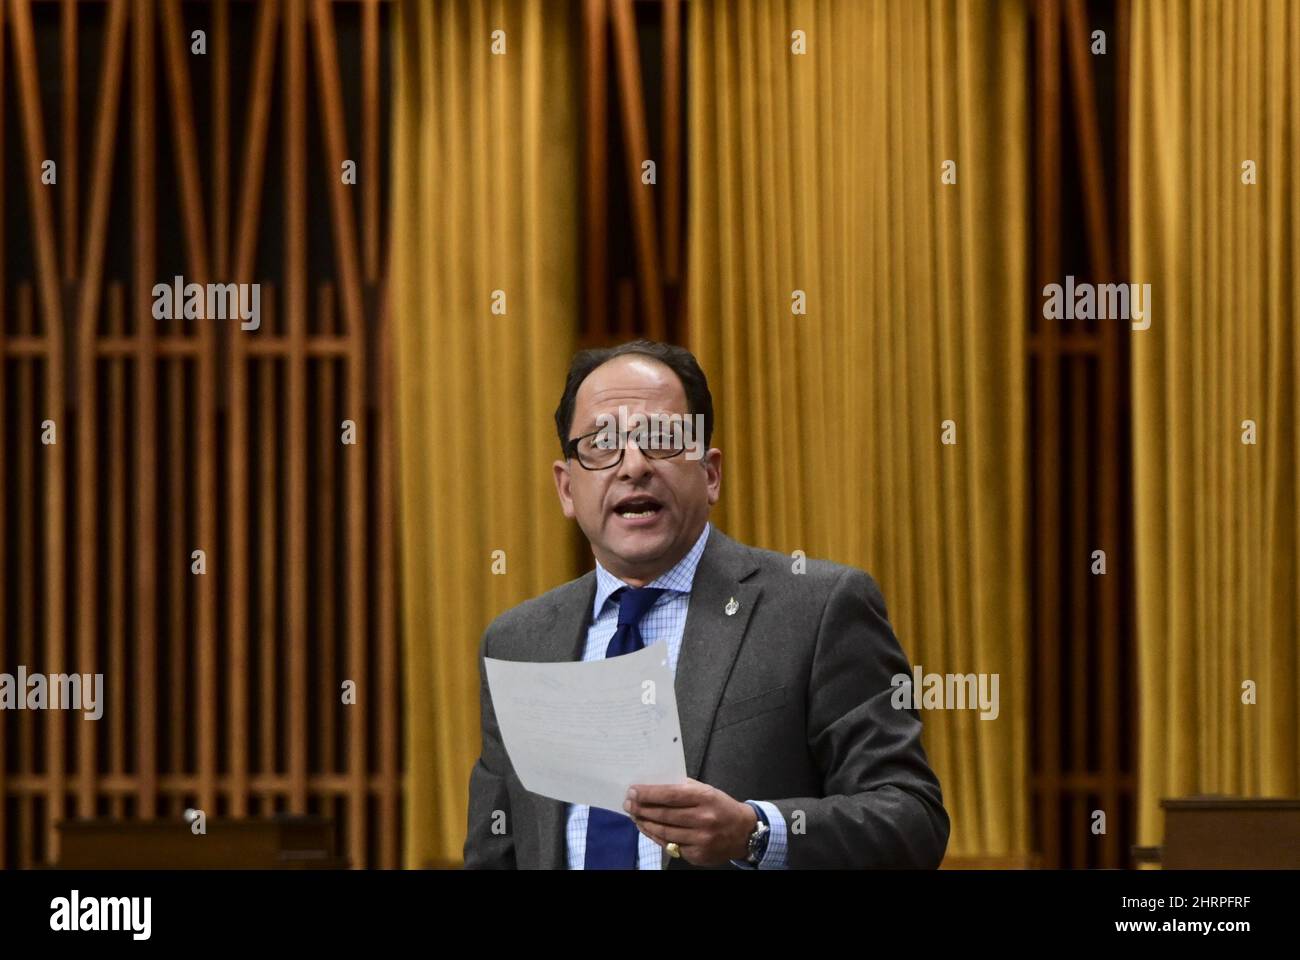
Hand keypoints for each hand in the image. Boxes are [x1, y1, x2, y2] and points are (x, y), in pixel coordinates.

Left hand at [624, 778, 756, 865]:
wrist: (744, 833)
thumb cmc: (721, 807)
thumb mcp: (707, 791)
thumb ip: (684, 787)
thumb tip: (656, 784)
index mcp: (705, 798)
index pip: (669, 795)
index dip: (648, 793)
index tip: (632, 790)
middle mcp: (703, 819)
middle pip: (664, 814)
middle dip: (641, 808)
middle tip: (628, 803)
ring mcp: (700, 839)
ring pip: (664, 832)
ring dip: (645, 823)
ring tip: (635, 816)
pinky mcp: (697, 855)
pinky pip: (670, 845)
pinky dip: (656, 836)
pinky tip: (648, 828)